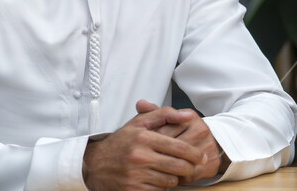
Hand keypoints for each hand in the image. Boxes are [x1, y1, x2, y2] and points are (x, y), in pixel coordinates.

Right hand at [82, 105, 204, 190]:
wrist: (94, 164)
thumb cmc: (121, 142)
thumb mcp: (139, 123)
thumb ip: (165, 114)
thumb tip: (188, 115)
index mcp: (144, 139)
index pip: (180, 148)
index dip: (195, 154)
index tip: (202, 157)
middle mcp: (139, 157)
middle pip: (179, 166)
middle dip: (190, 168)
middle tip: (192, 166)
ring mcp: (135, 175)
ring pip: (170, 181)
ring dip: (174, 178)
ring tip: (171, 171)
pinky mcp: (131, 190)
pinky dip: (161, 187)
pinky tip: (157, 179)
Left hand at [136, 100, 226, 183]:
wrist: (210, 143)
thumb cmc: (185, 132)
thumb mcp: (170, 120)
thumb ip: (154, 113)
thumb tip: (140, 104)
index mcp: (189, 117)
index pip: (163, 131)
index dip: (150, 142)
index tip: (141, 148)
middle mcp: (200, 130)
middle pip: (170, 147)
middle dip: (156, 156)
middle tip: (144, 161)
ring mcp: (207, 146)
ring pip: (178, 162)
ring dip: (165, 167)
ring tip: (155, 168)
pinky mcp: (210, 162)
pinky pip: (187, 174)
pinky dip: (175, 176)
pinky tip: (168, 174)